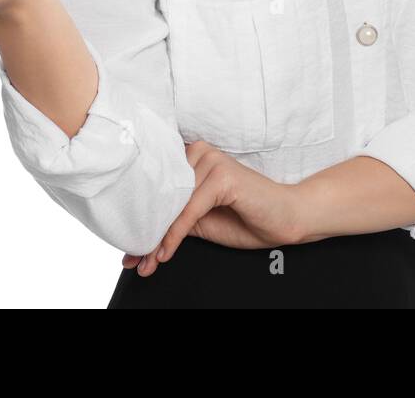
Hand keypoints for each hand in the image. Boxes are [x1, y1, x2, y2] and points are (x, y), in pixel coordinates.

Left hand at [121, 141, 306, 277]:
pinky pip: (189, 210)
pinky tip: (166, 252)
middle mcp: (199, 153)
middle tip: (132, 261)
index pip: (160, 189)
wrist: (285, 218)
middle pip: (162, 196)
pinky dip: (175, 234)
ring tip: (147, 262)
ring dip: (157, 237)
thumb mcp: (201, 220)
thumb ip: (174, 219)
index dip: (143, 219)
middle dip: (147, 231)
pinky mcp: (222, 176)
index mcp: (192, 158)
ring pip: (172, 204)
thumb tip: (139, 236)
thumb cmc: (246, 217)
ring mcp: (211, 161)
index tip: (129, 252)